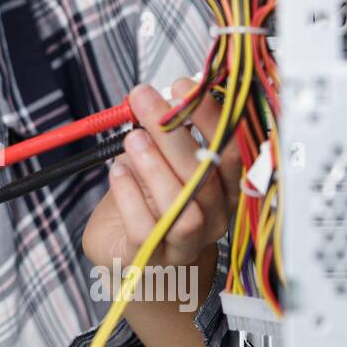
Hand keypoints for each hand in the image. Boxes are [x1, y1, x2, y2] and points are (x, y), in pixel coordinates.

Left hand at [82, 78, 241, 272]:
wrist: (133, 258)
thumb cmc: (149, 205)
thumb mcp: (160, 164)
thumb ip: (163, 135)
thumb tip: (156, 95)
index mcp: (223, 188)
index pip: (230, 151)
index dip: (210, 117)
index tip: (184, 87)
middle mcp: (214, 217)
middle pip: (205, 175)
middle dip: (174, 132)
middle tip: (145, 100)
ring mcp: (186, 243)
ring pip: (183, 207)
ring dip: (156, 167)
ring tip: (132, 138)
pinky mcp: (153, 259)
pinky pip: (146, 229)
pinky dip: (129, 197)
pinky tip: (116, 173)